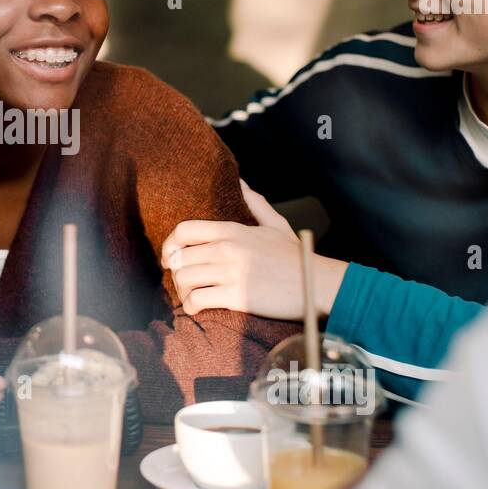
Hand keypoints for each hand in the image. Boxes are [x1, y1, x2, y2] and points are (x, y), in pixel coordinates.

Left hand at [160, 180, 347, 320]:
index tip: (170, 257)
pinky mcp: (238, 297)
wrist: (317, 284)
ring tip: (190, 295)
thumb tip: (240, 181)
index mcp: (233, 230)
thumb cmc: (295, 257)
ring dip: (182, 291)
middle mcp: (229, 249)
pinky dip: (192, 306)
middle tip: (182, 282)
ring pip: (185, 279)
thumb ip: (255, 202)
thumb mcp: (275, 224)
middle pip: (180, 258)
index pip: (185, 231)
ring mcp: (232, 272)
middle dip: (175, 272)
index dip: (170, 245)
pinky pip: (199, 300)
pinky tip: (198, 308)